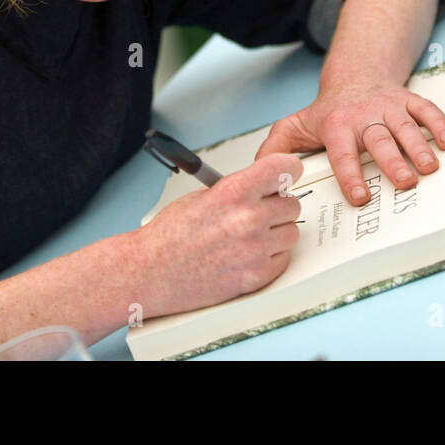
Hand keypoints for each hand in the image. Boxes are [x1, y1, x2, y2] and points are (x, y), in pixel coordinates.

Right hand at [133, 152, 302, 316]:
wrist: (151, 272)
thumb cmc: (170, 235)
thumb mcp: (204, 195)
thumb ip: (240, 188)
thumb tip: (268, 184)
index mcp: (233, 192)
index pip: (285, 168)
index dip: (286, 171)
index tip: (285, 175)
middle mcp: (248, 219)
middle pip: (292, 204)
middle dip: (278, 207)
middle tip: (258, 212)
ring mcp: (254, 250)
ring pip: (291, 233)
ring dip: (276, 233)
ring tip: (249, 237)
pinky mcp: (256, 276)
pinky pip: (283, 259)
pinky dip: (270, 257)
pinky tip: (247, 255)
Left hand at [256, 83, 444, 206]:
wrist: (355, 75)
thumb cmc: (327, 111)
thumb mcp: (294, 126)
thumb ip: (275, 151)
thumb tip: (264, 176)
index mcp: (337, 126)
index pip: (342, 153)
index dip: (350, 176)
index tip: (361, 196)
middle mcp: (364, 116)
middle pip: (379, 140)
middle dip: (392, 161)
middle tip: (405, 182)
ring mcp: (389, 107)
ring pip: (405, 126)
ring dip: (419, 147)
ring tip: (429, 168)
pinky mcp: (408, 101)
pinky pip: (426, 110)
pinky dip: (439, 125)